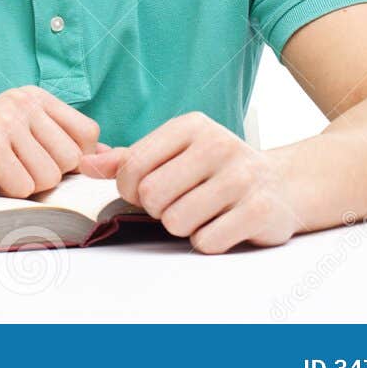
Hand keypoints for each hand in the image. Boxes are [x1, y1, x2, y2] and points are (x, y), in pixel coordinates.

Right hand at [0, 85, 106, 200]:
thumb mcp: (21, 141)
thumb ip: (62, 145)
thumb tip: (111, 157)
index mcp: (34, 96)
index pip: (89, 134)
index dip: (71, 160)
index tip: (37, 161)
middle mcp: (22, 101)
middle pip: (71, 159)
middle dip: (44, 176)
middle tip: (9, 167)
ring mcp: (5, 119)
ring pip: (50, 176)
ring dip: (23, 186)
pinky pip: (24, 187)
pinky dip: (5, 193)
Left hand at [77, 111, 297, 253]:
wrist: (283, 184)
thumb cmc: (217, 169)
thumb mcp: (174, 153)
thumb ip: (128, 159)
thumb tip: (83, 163)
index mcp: (191, 126)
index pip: (132, 165)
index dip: (130, 189)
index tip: (147, 190)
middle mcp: (218, 144)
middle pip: (152, 196)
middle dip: (157, 210)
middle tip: (178, 203)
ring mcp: (242, 177)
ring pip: (176, 221)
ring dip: (182, 226)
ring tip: (202, 211)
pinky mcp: (260, 210)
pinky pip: (206, 241)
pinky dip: (208, 240)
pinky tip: (223, 224)